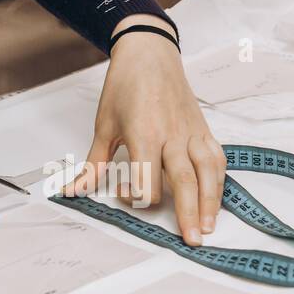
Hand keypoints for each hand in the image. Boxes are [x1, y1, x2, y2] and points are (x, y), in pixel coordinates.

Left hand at [67, 16, 224, 244]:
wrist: (149, 53)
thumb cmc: (125, 86)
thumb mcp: (103, 125)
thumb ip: (94, 164)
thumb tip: (74, 190)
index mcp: (144, 133)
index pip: (148, 179)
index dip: (137, 196)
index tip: (126, 194)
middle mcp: (172, 135)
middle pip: (185, 180)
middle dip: (189, 213)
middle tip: (192, 240)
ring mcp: (192, 132)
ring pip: (208, 171)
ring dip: (211, 201)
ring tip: (210, 227)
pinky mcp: (203, 129)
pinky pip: (217, 158)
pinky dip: (219, 180)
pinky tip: (216, 198)